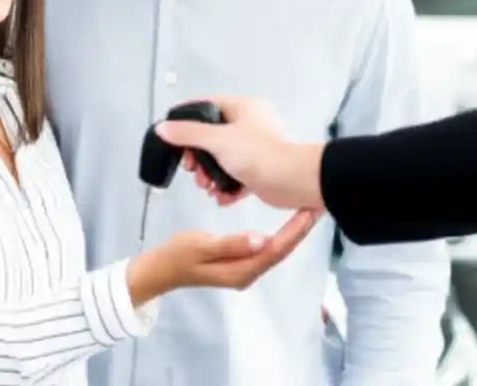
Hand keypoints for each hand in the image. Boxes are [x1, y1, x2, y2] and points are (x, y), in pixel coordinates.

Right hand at [127, 208, 321, 303]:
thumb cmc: (177, 256)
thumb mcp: (200, 245)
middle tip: (316, 205)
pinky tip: (287, 222)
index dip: (294, 231)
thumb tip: (262, 240)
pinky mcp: (240, 262)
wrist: (160, 270)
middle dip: (299, 229)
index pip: (275, 249)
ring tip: (306, 209)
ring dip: (292, 231)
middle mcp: (247, 272)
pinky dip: (279, 234)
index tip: (309, 211)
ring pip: (275, 249)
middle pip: (280, 250)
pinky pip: (266, 249)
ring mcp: (244, 269)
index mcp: (241, 270)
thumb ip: (231, 244)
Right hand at [156, 95, 326, 209]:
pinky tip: (221, 196)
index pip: (208, 104)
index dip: (188, 116)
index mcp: (244, 108)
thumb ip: (188, 133)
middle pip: (212, 136)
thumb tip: (164, 128)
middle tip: (192, 168)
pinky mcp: (260, 170)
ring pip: (222, 159)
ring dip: (210, 174)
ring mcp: (256, 148)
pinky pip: (235, 176)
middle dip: (199, 156)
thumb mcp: (217, 140)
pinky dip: (226, 186)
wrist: (293, 182)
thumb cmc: (260, 154)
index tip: (172, 132)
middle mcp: (251, 125)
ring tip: (207, 185)